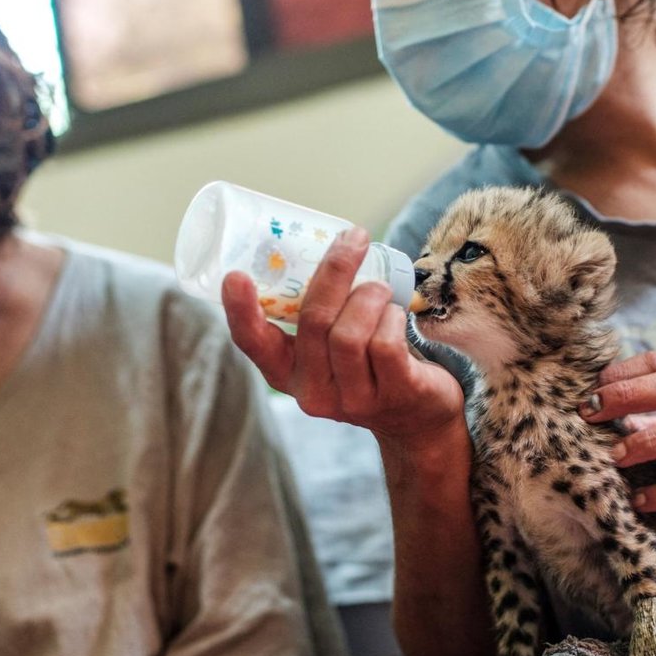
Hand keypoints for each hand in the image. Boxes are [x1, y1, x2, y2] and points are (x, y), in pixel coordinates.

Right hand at [221, 227, 466, 443]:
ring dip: (369, 295)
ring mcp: (354, 400)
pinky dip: (392, 316)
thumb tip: (324, 242)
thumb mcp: (330, 347)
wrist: (419, 417)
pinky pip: (386, 344)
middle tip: (355, 238)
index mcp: (286, 373)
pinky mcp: (395, 394)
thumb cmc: (368, 363)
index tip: (236, 275)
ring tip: (379, 288)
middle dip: (335, 271)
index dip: (241, 311)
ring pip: (349, 334)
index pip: (253, 344)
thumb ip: (317, 312)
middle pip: (315, 322)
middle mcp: (313, 392)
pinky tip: (396, 315)